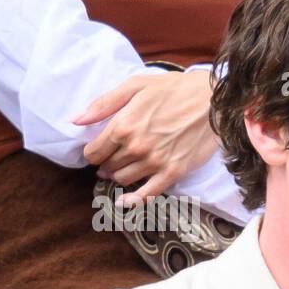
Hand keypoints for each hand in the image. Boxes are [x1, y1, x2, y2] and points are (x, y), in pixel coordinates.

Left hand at [75, 68, 218, 204]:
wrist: (213, 100)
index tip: (98, 150)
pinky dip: (134, 200)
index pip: (95, 151)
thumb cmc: (174, 89)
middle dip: (106, 163)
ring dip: (120, 176)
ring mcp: (155, 162)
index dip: (93, 152)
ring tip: (124, 168)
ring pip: (124, 179)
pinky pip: (148, 194)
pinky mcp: (174, 172)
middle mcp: (136, 147)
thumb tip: (76, 121)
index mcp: (123, 125)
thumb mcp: (136, 86)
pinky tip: (124, 202)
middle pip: (108, 166)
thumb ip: (104, 104)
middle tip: (112, 158)